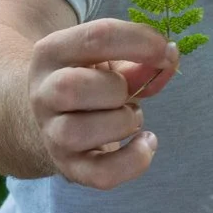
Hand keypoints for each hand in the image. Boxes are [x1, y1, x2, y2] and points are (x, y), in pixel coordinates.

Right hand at [29, 19, 180, 188]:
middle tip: (128, 92)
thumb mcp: (107, 58)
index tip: (167, 51)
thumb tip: (169, 59)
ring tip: (130, 116)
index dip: (140, 42)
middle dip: (117, 89)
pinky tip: (145, 143)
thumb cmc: (90, 78)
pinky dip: (134, 161)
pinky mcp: (69, 167)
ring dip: (122, 123)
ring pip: (78, 133)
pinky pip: (100, 175)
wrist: (54, 115)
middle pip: (71, 88)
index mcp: (52, 52)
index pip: (96, 37)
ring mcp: (52, 134)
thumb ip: (140, 58)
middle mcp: (43, 93)